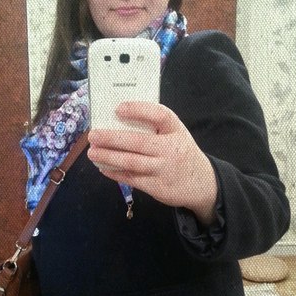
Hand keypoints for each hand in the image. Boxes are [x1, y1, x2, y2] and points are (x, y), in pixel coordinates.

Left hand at [87, 102, 217, 224]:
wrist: (202, 184)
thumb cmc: (181, 153)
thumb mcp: (177, 135)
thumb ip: (156, 128)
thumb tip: (119, 121)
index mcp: (176, 130)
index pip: (160, 115)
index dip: (138, 110)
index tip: (118, 108)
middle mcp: (171, 149)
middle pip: (138, 142)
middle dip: (112, 138)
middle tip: (93, 135)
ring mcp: (164, 169)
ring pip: (131, 162)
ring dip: (108, 157)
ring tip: (92, 153)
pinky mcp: (157, 187)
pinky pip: (132, 178)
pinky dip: (115, 173)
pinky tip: (104, 168)